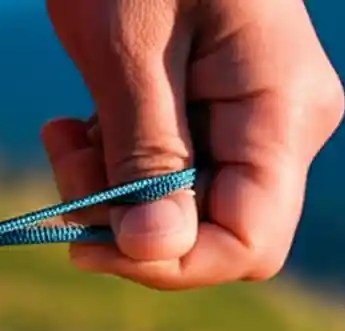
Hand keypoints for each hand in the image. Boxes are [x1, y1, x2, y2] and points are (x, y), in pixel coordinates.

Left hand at [44, 0, 344, 287]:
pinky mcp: (213, 109)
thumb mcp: (128, 50)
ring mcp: (252, 117)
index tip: (87, 243)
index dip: (171, 265)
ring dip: (111, 192)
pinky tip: (76, 122)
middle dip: (131, 224)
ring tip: (62, 133)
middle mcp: (282, 124)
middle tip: (64, 166)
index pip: (250, 244)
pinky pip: (170, 171)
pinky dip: (116, 163)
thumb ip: (147, 152)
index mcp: (282, 110)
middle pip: (216, 232)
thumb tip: (157, 252)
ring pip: (185, 208)